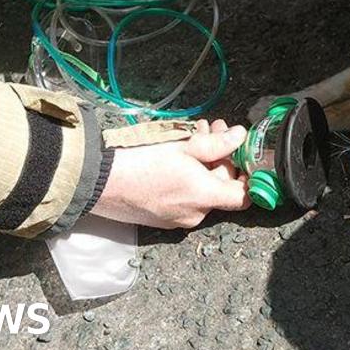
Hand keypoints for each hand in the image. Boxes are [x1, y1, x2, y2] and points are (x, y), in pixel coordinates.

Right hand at [91, 119, 250, 228]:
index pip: (244, 197)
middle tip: (213, 129)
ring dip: (203, 164)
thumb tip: (240, 136)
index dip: (249, 177)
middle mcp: (195, 214)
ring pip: (202, 191)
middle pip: (221, 188)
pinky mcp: (162, 219)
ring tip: (194, 135)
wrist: (100, 183)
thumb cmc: (141, 163)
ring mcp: (177, 220)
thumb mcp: (184, 147)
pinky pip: (184, 199)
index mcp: (205, 198)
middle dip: (221, 157)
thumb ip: (217, 144)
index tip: (244, 157)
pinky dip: (187, 179)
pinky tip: (178, 156)